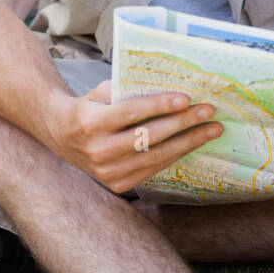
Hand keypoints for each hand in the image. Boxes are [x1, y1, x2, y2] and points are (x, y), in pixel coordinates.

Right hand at [48, 79, 222, 193]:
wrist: (61, 136)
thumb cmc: (89, 108)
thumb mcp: (100, 93)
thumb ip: (127, 91)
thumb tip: (169, 87)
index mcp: (90, 123)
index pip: (131, 113)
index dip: (159, 105)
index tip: (186, 98)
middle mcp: (98, 151)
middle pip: (148, 136)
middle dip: (183, 123)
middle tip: (209, 112)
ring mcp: (107, 172)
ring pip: (156, 156)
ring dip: (188, 142)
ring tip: (211, 129)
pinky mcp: (117, 184)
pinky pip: (153, 167)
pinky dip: (176, 154)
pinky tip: (193, 142)